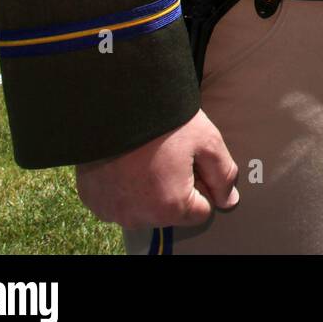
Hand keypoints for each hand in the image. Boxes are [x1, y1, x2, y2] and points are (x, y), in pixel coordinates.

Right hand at [75, 109, 238, 228]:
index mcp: (170, 207)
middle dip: (176, 187)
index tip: (194, 160)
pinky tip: (127, 160)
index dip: (203, 184)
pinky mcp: (93, 200)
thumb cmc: (164, 121)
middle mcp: (139, 217)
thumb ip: (224, 174)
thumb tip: (229, 200)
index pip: (200, 211)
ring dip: (149, 189)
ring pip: (144, 208)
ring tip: (147, 154)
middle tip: (170, 153)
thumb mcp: (206, 140)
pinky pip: (118, 201)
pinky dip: (125, 186)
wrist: (113, 104)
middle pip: (171, 211)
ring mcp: (112, 211)